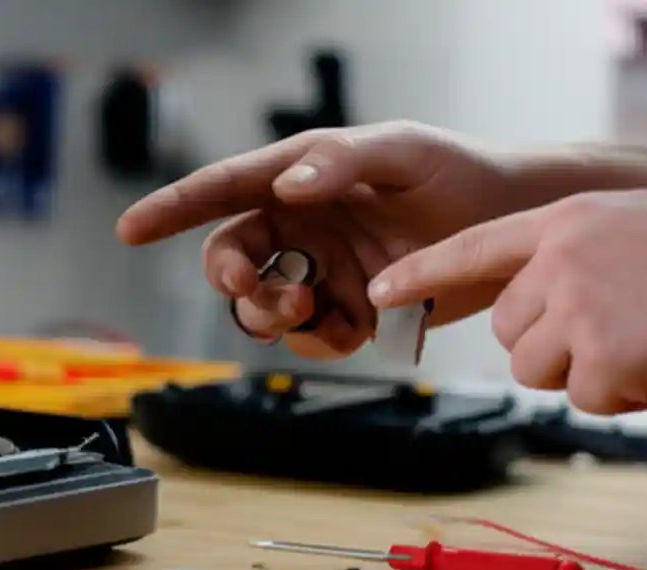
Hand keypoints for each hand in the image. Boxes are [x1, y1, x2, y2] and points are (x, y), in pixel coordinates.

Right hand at [116, 121, 560, 357]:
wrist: (516, 230)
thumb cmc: (462, 173)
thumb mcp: (405, 153)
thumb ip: (342, 161)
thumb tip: (286, 186)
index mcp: (301, 177)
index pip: (223, 190)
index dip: (173, 208)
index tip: (130, 228)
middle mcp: (301, 224)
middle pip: (230, 259)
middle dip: (238, 282)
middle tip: (280, 291)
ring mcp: (321, 269)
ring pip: (260, 305)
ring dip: (274, 315)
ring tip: (318, 309)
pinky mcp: (347, 310)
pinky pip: (307, 336)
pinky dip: (319, 339)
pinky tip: (356, 328)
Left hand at [369, 189, 646, 413]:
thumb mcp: (629, 224)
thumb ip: (569, 251)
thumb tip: (533, 290)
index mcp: (565, 223)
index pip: (473, 249)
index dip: (421, 272)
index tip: (381, 290)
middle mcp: (561, 261)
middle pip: (507, 330)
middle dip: (550, 345)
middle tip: (614, 331)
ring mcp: (578, 308)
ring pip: (534, 369)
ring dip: (583, 373)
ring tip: (641, 344)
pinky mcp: (602, 356)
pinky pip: (583, 398)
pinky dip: (620, 396)